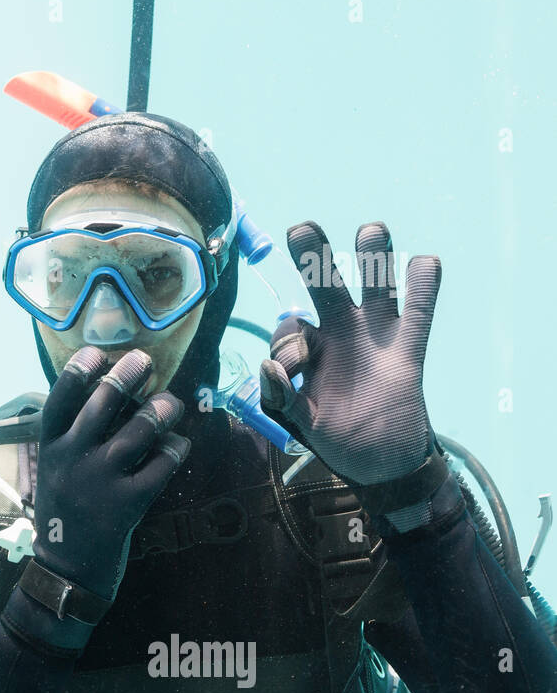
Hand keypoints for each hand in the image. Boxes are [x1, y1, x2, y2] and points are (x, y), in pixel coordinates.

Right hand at [33, 347, 188, 600]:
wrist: (67, 573)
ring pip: (139, 429)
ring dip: (161, 408)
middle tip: (145, 361)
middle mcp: (71, 459)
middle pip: (103, 402)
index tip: (97, 353)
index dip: (78, 371)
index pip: (60, 399)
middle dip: (128, 374)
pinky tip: (180, 444)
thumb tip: (108, 396)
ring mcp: (99, 481)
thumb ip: (71, 439)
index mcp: (50, 448)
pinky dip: (175, 449)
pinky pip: (160, 466)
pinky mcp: (126, 504)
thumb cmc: (65, 514)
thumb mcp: (54, 472)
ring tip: (171, 402)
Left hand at [259, 221, 440, 487]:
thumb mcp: (296, 423)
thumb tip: (268, 368)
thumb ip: (279, 398)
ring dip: (374, 258)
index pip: (291, 327)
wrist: (379, 463)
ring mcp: (376, 337)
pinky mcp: (408, 351)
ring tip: (371, 230)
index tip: (291, 369)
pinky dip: (423, 289)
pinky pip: (419, 314)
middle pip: (326, 284)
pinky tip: (424, 263)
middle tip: (302, 229)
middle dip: (314, 256)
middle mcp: (342, 332)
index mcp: (310, 348)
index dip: (286, 343)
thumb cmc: (334, 436)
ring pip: (375, 287)